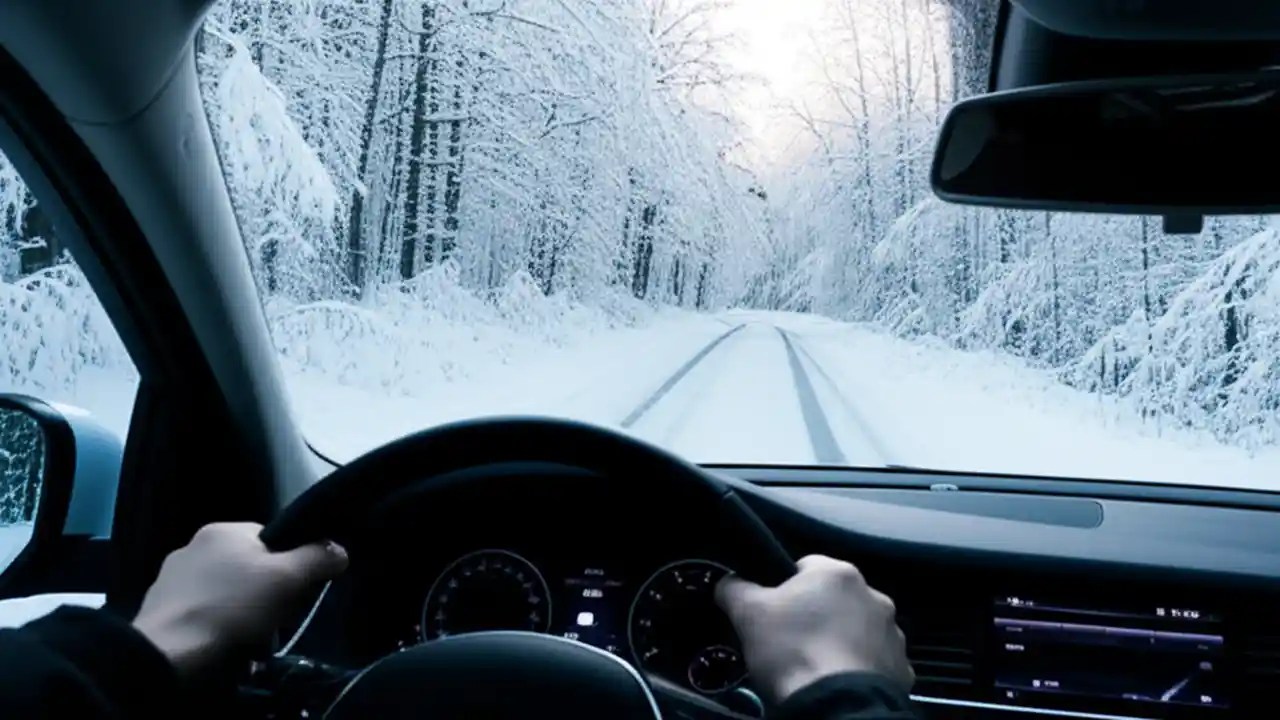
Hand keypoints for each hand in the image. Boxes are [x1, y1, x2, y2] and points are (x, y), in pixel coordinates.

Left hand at [132, 522, 347, 677]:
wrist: (170, 654)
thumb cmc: (233, 608)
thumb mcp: (288, 579)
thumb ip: (318, 558)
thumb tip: (338, 549)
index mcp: (222, 530)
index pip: (272, 540)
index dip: (292, 566)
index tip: (296, 593)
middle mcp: (193, 546)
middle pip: (250, 568)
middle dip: (268, 595)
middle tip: (275, 621)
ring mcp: (171, 579)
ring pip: (227, 594)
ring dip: (244, 614)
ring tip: (250, 640)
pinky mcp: (160, 610)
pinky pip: (203, 613)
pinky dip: (217, 627)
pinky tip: (222, 645)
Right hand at [715, 555, 912, 703]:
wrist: (836, 705)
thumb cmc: (792, 650)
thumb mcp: (748, 613)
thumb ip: (735, 587)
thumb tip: (728, 581)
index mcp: (837, 573)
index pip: (805, 567)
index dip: (783, 589)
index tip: (772, 613)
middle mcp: (873, 596)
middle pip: (834, 599)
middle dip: (815, 615)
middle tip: (789, 641)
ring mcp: (892, 633)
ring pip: (857, 630)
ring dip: (840, 641)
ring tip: (816, 665)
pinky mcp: (900, 669)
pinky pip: (874, 662)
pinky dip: (858, 669)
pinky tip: (838, 682)